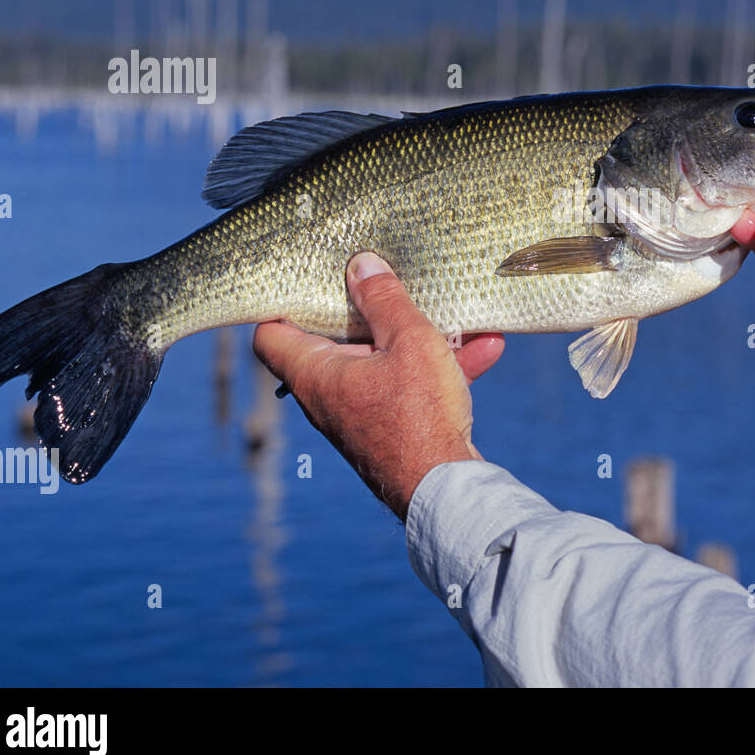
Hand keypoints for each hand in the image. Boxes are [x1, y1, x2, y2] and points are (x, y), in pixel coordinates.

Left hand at [253, 252, 503, 518]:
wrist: (447, 490)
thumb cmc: (419, 416)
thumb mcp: (409, 341)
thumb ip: (385, 299)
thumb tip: (361, 264)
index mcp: (316, 373)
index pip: (269, 334)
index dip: (281, 303)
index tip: (305, 278)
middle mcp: (329, 395)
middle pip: (335, 340)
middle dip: (372, 311)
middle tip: (387, 280)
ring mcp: (360, 413)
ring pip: (383, 361)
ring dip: (420, 338)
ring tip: (459, 315)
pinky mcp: (392, 426)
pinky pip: (409, 385)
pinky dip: (439, 367)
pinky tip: (485, 348)